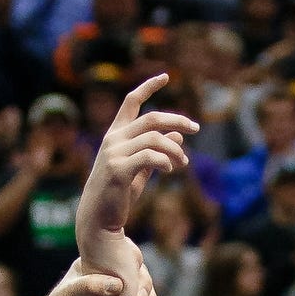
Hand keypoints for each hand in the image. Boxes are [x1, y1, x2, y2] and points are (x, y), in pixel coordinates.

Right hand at [75, 73, 195, 250]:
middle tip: (196, 129)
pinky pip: (150, 157)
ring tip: (183, 163)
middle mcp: (113, 139)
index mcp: (115, 135)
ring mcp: (114, 153)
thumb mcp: (140, 169)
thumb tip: (179, 136)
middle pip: (152, 118)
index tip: (166, 76)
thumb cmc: (118, 194)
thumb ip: (157, 151)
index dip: (148, 86)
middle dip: (177, 121)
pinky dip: (165, 161)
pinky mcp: (118, 170)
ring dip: (175, 150)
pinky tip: (170, 170)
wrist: (98, 219)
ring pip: (154, 138)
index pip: (131, 101)